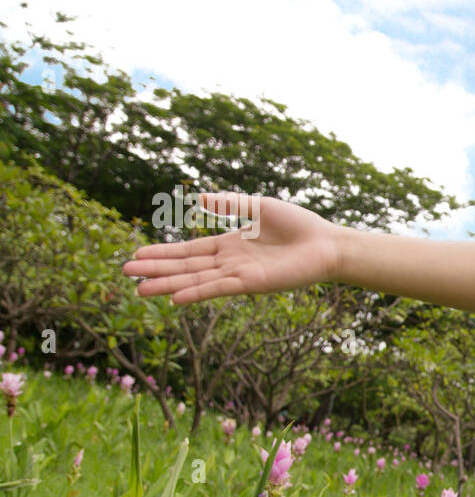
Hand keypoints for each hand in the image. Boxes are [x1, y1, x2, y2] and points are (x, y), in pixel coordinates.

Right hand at [122, 191, 345, 304]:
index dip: (164, 254)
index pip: (190, 251)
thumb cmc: (298, 225)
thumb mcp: (258, 206)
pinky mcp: (252, 283)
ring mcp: (239, 275)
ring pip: (196, 280)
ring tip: (139, 290)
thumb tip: (197, 198)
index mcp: (231, 245)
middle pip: (186, 267)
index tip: (138, 256)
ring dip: (168, 285)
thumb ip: (229, 203)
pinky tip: (175, 298)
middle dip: (157, 270)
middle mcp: (230, 263)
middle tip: (126, 275)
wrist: (326, 244)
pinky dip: (196, 292)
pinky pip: (218, 288)